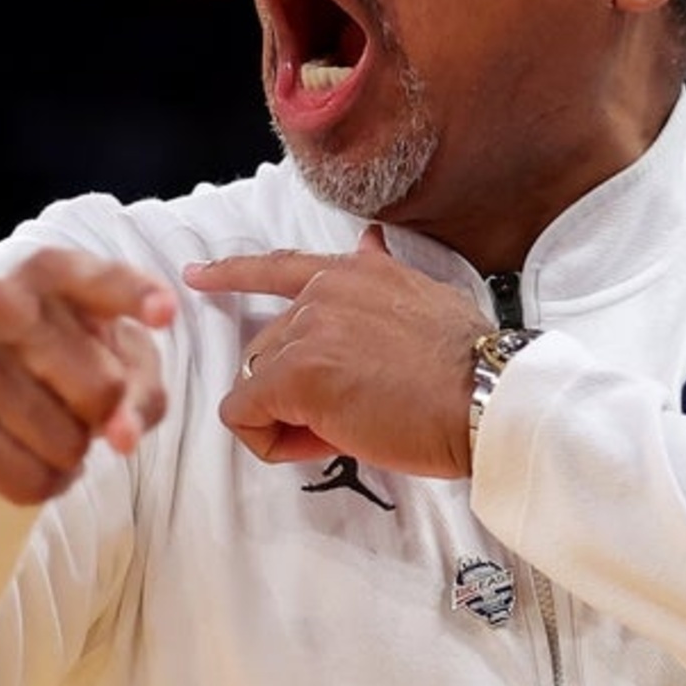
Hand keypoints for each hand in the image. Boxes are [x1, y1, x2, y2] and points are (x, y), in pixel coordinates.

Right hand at [0, 247, 175, 502]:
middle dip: (105, 417)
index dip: (134, 297)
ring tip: (48, 430)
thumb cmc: (57, 365)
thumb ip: (140, 389)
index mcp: (49, 273)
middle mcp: (1, 302)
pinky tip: (26, 458)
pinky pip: (29, 479)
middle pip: (102, 390)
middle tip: (82, 408)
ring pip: (66, 443)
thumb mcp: (112, 359)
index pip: (99, 281)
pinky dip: (45, 483)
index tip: (166, 312)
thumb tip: (123, 437)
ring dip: (72, 454)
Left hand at [182, 228, 490, 476]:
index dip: (231, 273)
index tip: (197, 275)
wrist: (488, 397)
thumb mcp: (425, 298)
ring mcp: (306, 329)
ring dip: (293, 418)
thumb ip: (384, 278)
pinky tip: (326, 442)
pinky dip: (272, 440)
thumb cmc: (469, 368)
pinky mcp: (295, 375)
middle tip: (353, 420)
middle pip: (269, 349)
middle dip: (298, 392)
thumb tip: (369, 243)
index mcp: (355, 270)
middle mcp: (323, 289)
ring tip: (353, 429)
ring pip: (258, 385)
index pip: (278, 265)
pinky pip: (245, 416)